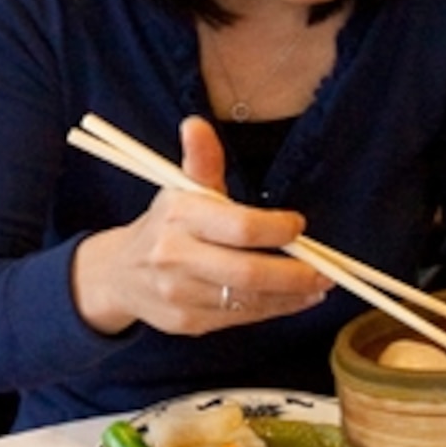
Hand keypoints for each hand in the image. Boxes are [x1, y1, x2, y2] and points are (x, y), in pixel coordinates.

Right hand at [69, 116, 325, 337]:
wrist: (120, 274)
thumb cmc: (166, 225)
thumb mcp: (180, 189)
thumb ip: (201, 160)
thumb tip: (196, 124)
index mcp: (179, 216)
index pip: (240, 227)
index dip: (278, 230)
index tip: (299, 226)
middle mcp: (175, 258)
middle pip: (248, 272)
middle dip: (295, 275)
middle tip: (326, 272)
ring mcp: (179, 295)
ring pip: (248, 301)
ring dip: (290, 296)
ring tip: (316, 288)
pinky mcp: (186, 323)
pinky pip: (239, 319)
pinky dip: (272, 310)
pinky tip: (292, 300)